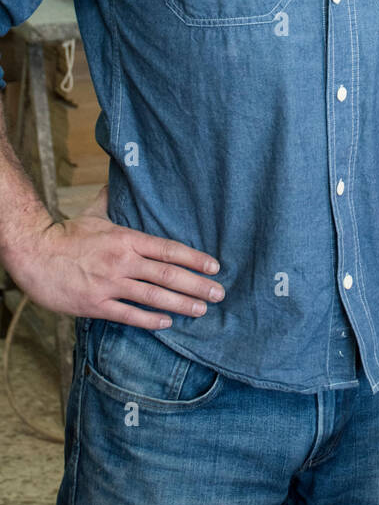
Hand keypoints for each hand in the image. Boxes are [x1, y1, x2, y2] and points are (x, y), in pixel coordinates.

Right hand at [4, 184, 223, 329]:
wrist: (34, 254)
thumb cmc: (66, 235)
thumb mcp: (93, 213)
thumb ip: (111, 200)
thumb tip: (119, 180)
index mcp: (127, 239)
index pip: (169, 250)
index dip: (195, 259)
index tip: (214, 267)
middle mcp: (123, 261)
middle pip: (168, 275)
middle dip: (197, 285)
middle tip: (219, 293)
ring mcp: (110, 283)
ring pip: (154, 296)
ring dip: (181, 304)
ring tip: (202, 310)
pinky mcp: (95, 304)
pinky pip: (128, 315)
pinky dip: (150, 320)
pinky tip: (167, 324)